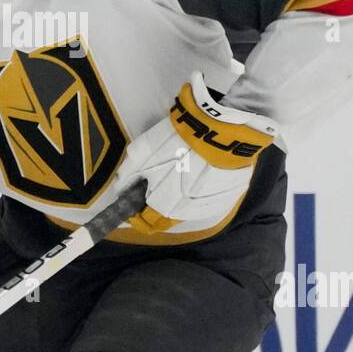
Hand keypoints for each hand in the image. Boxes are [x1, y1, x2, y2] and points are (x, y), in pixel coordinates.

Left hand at [108, 72, 278, 233]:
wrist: (218, 128)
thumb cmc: (174, 142)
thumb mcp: (141, 154)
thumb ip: (127, 176)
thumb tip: (120, 191)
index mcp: (166, 208)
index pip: (147, 223)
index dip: (136, 214)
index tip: (132, 203)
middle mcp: (190, 214)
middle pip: (169, 216)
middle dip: (159, 203)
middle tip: (157, 182)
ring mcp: (214, 205)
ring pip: (192, 208)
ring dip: (183, 198)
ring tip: (182, 173)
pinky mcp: (232, 193)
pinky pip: (212, 197)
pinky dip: (204, 189)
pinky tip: (202, 170)